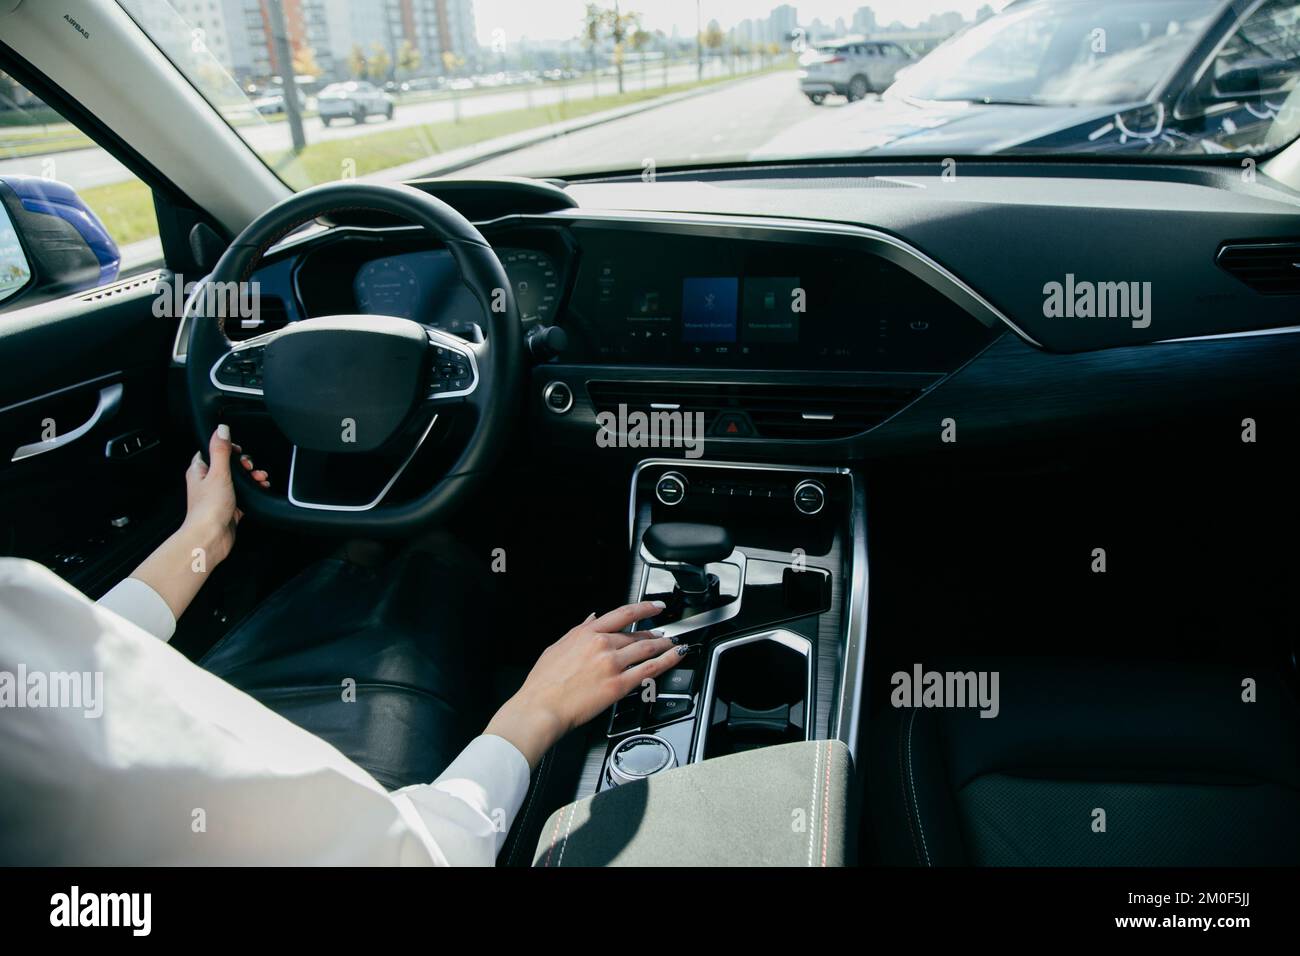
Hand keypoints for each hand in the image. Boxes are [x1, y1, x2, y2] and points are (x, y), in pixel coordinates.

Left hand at [183, 424, 269, 566]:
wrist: (210, 537)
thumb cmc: (208, 509)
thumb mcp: (218, 473)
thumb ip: (221, 450)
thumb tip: (222, 429)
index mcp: (199, 471)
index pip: (212, 451)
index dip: (227, 448)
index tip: (238, 451)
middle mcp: (207, 482)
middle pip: (228, 465)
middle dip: (244, 464)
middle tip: (250, 467)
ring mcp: (218, 496)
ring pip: (238, 480)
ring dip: (251, 477)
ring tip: (260, 478)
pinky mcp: (229, 508)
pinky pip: (244, 495)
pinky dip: (253, 491)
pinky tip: (261, 489)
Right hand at [485, 601, 681, 766]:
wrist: (541, 708)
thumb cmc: (543, 684)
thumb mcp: (557, 647)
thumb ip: (578, 631)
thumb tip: (592, 619)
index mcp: (587, 633)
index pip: (623, 614)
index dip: (644, 608)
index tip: (656, 607)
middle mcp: (602, 645)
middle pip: (637, 635)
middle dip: (654, 635)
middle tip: (663, 636)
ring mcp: (612, 665)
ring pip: (647, 649)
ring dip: (664, 645)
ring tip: (673, 645)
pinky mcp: (619, 685)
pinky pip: (650, 669)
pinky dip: (668, 661)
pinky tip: (676, 656)